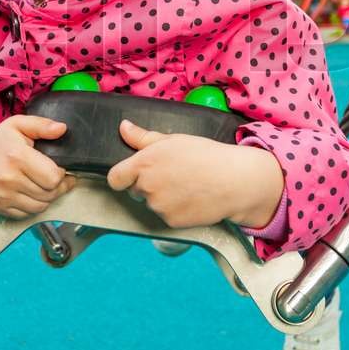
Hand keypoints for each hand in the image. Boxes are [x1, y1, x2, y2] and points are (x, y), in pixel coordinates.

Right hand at [0, 115, 76, 218]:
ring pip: (40, 207)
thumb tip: (62, 129)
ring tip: (44, 186)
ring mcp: (2, 196)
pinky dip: (32, 206)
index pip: (53, 177)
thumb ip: (42, 125)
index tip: (59, 169)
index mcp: (16, 156)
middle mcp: (8, 178)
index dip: (61, 174)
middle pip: (49, 194)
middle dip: (57, 187)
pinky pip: (26, 214)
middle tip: (56, 179)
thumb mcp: (18, 125)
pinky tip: (30, 193)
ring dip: (46, 198)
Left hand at [106, 120, 283, 229]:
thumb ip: (142, 137)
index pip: (115, 178)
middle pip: (135, 191)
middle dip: (147, 185)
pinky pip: (166, 216)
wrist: (234, 181)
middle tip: (172, 175)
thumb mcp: (173, 139)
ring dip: (162, 198)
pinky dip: (175, 210)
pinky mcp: (170, 222)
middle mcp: (147, 187)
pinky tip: (191, 198)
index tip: (129, 176)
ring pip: (152, 204)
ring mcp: (158, 206)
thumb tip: (123, 127)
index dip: (121, 176)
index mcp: (144, 163)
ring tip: (186, 186)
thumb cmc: (206, 156)